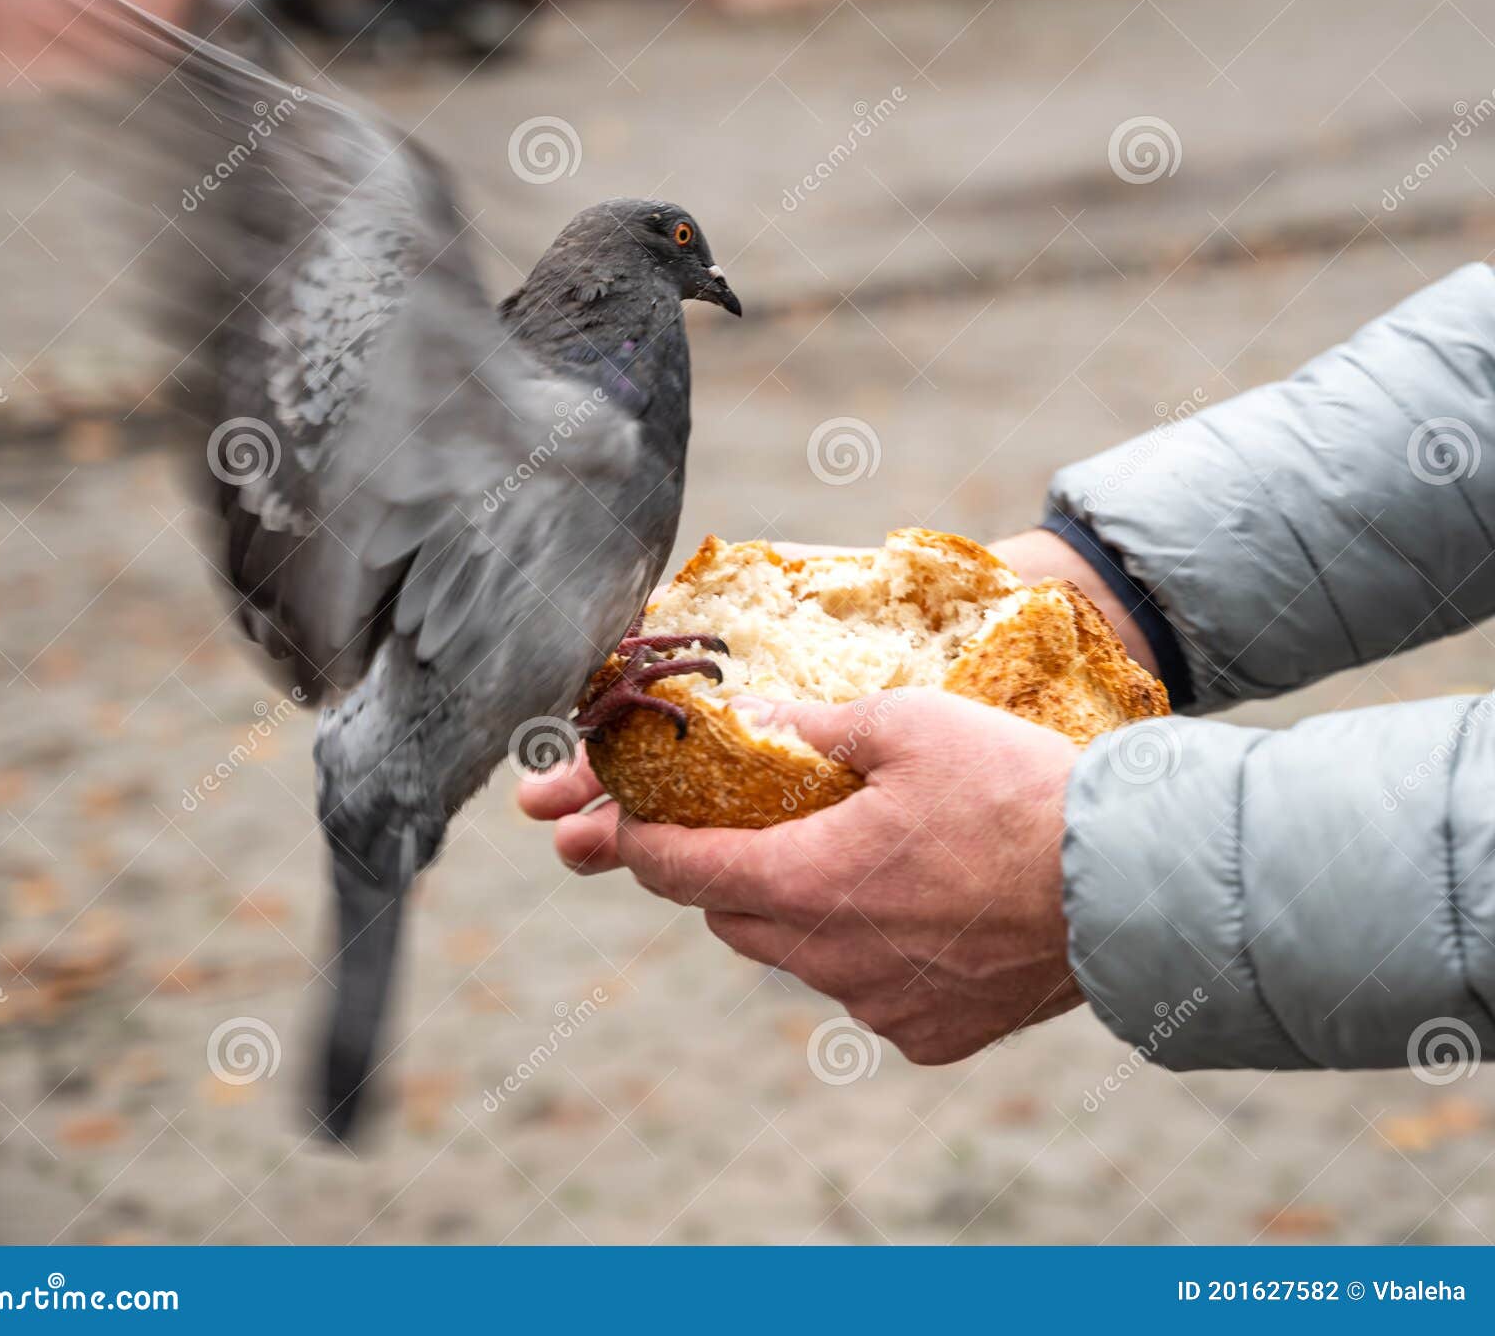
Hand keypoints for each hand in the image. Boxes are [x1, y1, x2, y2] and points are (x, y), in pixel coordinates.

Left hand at [520, 689, 1083, 1064]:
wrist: (1127, 885)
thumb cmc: (1015, 790)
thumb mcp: (906, 723)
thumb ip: (814, 726)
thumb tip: (754, 718)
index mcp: (806, 879)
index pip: (682, 870)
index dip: (644, 844)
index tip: (628, 826)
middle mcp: (828, 957)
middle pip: (733, 919)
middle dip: (727, 877)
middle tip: (755, 833)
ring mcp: (880, 1005)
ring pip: (801, 959)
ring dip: (802, 917)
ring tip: (853, 868)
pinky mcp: (932, 1035)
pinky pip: (868, 994)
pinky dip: (870, 959)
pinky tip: (919, 917)